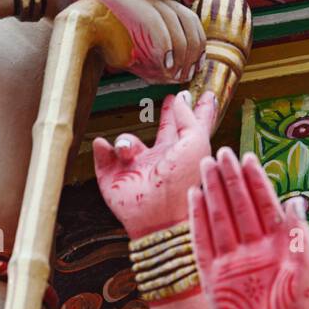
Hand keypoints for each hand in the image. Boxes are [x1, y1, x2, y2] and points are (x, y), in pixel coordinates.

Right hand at [47, 0, 204, 82]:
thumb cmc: (90, 10)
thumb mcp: (121, 33)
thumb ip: (140, 49)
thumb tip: (161, 73)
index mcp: (155, 2)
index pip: (190, 21)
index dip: (197, 44)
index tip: (194, 67)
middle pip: (190, 23)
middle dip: (194, 52)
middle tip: (187, 74)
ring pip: (179, 25)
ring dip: (182, 53)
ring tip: (176, 72)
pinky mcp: (132, 2)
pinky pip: (157, 24)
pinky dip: (166, 45)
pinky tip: (167, 63)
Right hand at [94, 91, 215, 238]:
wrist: (159, 214)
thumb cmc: (184, 181)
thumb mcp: (195, 142)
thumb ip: (189, 118)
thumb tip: (180, 100)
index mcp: (183, 152)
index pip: (191, 125)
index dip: (197, 109)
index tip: (206, 95)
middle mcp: (162, 158)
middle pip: (165, 130)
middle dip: (168, 114)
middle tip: (172, 98)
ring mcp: (138, 168)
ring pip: (127, 142)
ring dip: (126, 142)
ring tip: (128, 153)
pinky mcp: (114, 178)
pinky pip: (103, 156)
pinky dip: (102, 150)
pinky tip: (103, 145)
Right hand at [190, 148, 308, 308]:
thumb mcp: (303, 272)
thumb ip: (299, 236)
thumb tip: (296, 200)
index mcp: (277, 241)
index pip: (264, 204)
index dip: (256, 182)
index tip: (248, 158)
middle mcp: (252, 245)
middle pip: (239, 205)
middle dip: (231, 178)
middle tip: (221, 153)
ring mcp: (231, 258)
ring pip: (220, 217)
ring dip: (213, 192)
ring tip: (206, 167)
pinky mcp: (212, 274)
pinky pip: (202, 242)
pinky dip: (198, 220)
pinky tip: (194, 198)